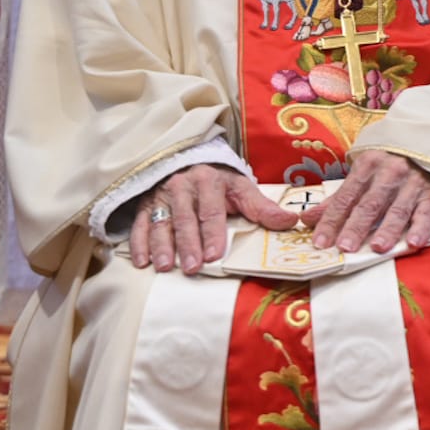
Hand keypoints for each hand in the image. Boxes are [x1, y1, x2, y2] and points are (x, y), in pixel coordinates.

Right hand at [130, 164, 298, 275]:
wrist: (188, 162)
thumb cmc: (218, 182)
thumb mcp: (241, 188)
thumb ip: (262, 207)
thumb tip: (291, 221)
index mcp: (210, 181)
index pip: (212, 211)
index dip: (213, 234)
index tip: (214, 255)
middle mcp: (183, 186)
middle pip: (185, 219)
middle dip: (188, 245)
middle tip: (192, 267)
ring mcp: (161, 195)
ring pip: (160, 222)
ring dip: (161, 246)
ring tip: (165, 267)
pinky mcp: (144, 204)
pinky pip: (139, 224)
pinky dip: (139, 243)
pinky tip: (142, 261)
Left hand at [300, 150, 429, 253]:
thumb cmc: (392, 162)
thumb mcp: (364, 172)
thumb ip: (339, 197)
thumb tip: (307, 219)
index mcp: (367, 165)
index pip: (346, 197)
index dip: (332, 219)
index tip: (320, 241)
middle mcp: (390, 172)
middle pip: (370, 204)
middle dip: (356, 225)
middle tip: (345, 247)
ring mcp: (413, 182)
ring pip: (398, 209)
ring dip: (388, 229)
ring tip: (377, 247)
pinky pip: (427, 211)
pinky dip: (421, 227)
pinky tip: (414, 242)